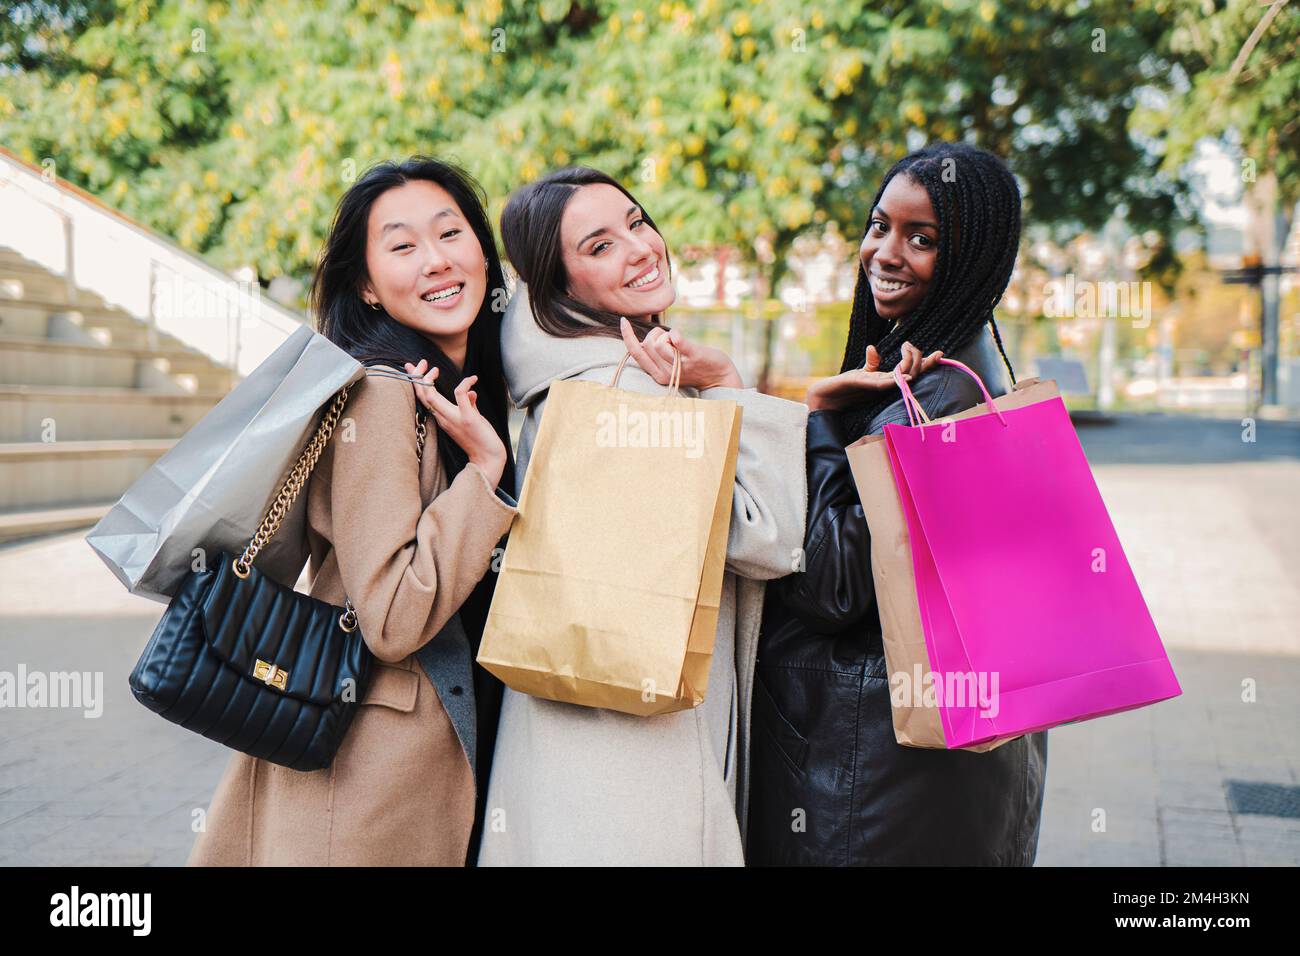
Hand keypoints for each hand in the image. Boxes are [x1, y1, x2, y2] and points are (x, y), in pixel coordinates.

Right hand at [404, 360, 506, 488]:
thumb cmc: (480, 440)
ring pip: (432, 397)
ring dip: (429, 379)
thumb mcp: (471, 419)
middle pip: (422, 396)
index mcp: (442, 418)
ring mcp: (454, 419)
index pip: (423, 398)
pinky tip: (473, 379)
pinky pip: (460, 395)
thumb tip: (471, 393)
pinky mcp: (467, 418)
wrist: (488, 460)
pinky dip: (465, 384)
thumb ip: (469, 405)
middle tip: (421, 363)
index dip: (417, 382)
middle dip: (418, 377)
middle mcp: (444, 418)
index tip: (416, 368)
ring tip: (435, 369)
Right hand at [619, 317, 743, 390]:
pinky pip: (678, 342)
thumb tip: (640, 340)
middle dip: (655, 334)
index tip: (623, 320)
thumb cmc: (691, 366)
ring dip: (667, 334)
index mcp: (656, 374)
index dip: (627, 336)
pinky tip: (677, 334)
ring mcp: (679, 366)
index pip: (635, 353)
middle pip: (648, 344)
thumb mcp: (668, 366)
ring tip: (678, 341)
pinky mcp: (693, 357)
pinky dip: (675, 334)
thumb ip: (654, 356)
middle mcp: (665, 373)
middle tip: (668, 338)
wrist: (719, 377)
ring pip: (659, 342)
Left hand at [805, 342, 942, 411]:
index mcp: (888, 380)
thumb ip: (872, 363)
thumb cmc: (846, 387)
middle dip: (918, 359)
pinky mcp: (864, 386)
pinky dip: (895, 381)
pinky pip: (883, 384)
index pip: (912, 371)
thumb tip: (873, 347)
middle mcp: (887, 385)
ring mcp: (877, 388)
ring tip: (909, 350)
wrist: (827, 395)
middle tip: (909, 345)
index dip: (926, 363)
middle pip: (912, 374)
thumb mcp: (862, 373)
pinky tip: (905, 377)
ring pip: (902, 379)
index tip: (941, 353)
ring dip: (909, 367)